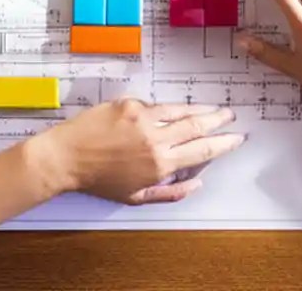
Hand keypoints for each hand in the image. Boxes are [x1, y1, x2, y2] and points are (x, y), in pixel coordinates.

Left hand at [30, 99, 243, 204]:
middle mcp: (154, 138)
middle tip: (230, 116)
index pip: (202, 150)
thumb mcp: (136, 197)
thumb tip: (196, 183)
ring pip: (179, 109)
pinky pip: (153, 105)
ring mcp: (141, 117)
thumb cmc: (98, 180)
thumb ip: (171, 191)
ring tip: (211, 108)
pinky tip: (166, 112)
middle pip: (197, 125)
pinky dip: (162, 109)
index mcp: (159, 163)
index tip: (236, 138)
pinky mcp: (128, 104)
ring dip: (199, 108)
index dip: (223, 143)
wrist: (66, 157)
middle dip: (218, 120)